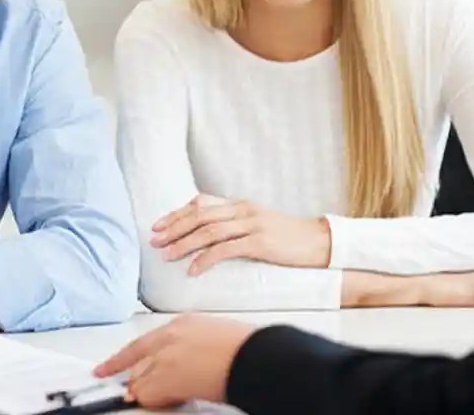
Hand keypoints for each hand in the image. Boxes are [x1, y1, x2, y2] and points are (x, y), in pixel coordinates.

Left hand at [93, 315, 256, 408]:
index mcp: (181, 324)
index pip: (142, 342)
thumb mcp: (214, 336)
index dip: (121, 358)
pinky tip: (170, 398)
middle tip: (132, 390)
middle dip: (135, 379)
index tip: (106, 367)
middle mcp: (168, 338)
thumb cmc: (246, 350)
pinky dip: (154, 399)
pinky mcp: (167, 377)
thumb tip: (184, 366)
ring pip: (139, 380)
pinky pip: (147, 394)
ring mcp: (165, 357)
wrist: (256, 358)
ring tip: (165, 394)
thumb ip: (190, 347)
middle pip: (136, 361)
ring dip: (147, 391)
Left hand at [150, 194, 331, 272]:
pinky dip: (206, 259)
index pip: (201, 203)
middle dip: (173, 227)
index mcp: (240, 203)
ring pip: (208, 231)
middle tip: (154, 240)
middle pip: (199, 214)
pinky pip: (226, 249)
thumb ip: (233, 224)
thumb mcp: (256, 223)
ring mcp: (252, 224)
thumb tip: (203, 234)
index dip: (176, 213)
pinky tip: (193, 270)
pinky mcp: (260, 242)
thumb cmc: (286, 237)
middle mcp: (243, 210)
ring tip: (167, 256)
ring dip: (184, 244)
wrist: (318, 241)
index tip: (157, 226)